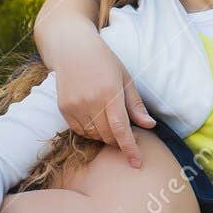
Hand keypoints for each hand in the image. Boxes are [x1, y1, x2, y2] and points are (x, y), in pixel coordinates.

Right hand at [54, 37, 154, 165]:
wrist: (72, 49)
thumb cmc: (105, 62)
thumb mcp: (126, 79)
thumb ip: (135, 105)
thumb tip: (149, 126)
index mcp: (109, 93)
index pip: (120, 129)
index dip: (130, 148)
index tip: (137, 163)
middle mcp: (90, 102)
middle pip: (107, 135)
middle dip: (119, 139)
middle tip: (126, 130)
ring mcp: (74, 106)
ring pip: (94, 135)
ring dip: (105, 136)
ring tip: (110, 119)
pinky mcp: (63, 109)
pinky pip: (80, 130)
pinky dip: (90, 131)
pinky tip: (96, 119)